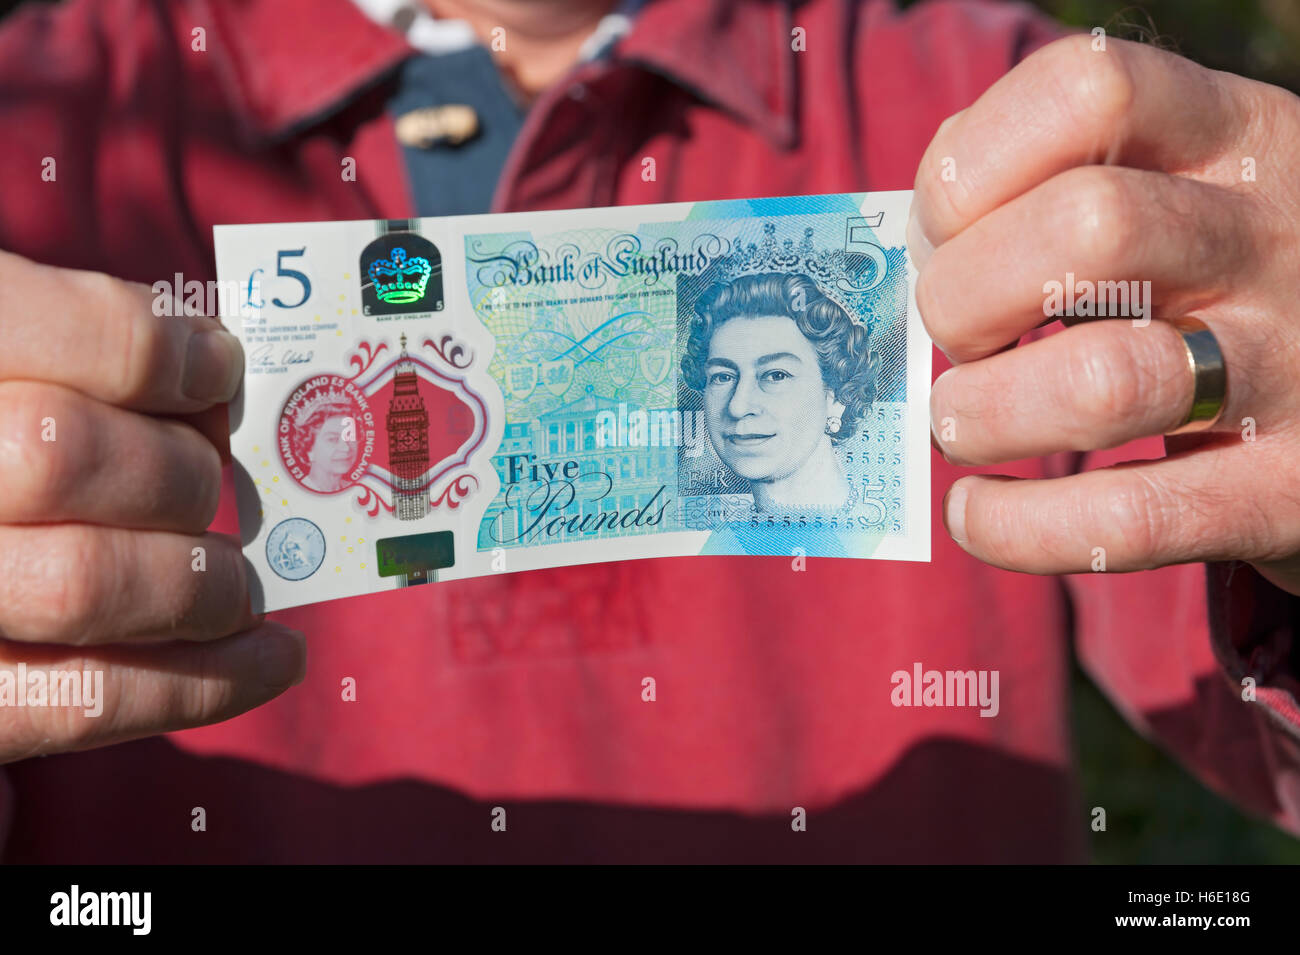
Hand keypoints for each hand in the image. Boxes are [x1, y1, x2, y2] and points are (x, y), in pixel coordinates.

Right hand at [0, 250, 303, 764]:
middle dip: (176, 470)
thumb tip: (206, 372)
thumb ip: (67, 339)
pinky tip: (268, 662)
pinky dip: (200, 686)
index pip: (40, 327)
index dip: (154, 347)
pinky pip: (83, 701)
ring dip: (203, 582)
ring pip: (83, 585)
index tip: (218, 367)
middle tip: (219, 484)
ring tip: (242, 586)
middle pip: (62, 456)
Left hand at [910, 34, 1299, 596]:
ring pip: (1109, 381)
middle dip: (965, 293)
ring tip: (959, 423)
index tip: (940, 230)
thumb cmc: (1216, 284)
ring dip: (988, 412)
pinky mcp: (1286, 491)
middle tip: (954, 337)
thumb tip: (925, 240)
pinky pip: (1133, 520)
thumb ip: (1050, 185)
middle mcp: (1274, 236)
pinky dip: (1021, 527)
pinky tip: (977, 515)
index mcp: (1235, 138)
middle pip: (1089, 226)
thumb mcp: (1175, 191)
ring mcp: (1293, 365)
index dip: (974, 163)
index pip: (1089, 88)